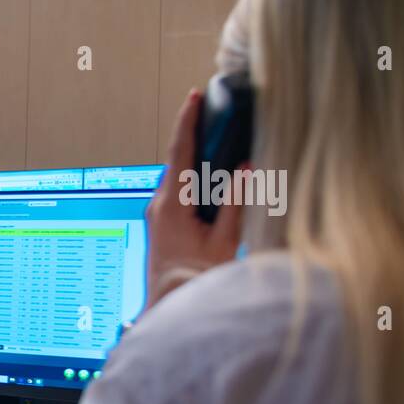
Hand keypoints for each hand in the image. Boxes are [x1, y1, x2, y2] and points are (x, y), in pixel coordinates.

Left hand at [145, 89, 243, 309]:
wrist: (171, 306)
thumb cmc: (197, 278)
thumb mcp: (225, 239)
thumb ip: (235, 202)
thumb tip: (246, 168)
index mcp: (172, 205)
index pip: (180, 153)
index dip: (188, 122)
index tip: (194, 97)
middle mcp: (159, 206)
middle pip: (178, 161)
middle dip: (194, 135)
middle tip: (211, 110)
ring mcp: (157, 216)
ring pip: (178, 177)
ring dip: (195, 158)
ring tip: (215, 138)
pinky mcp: (161, 224)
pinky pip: (178, 192)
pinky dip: (193, 178)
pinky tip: (210, 177)